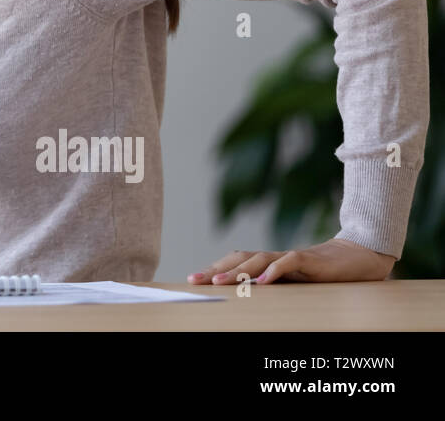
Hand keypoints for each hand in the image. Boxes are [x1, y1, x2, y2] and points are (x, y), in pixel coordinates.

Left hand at [187, 237, 395, 285]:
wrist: (359, 256)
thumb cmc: (325, 273)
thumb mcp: (295, 283)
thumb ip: (274, 286)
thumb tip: (247, 295)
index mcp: (269, 264)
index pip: (236, 264)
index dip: (215, 270)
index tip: (193, 279)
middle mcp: (276, 258)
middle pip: (240, 260)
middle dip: (216, 270)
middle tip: (195, 280)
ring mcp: (292, 257)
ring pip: (259, 260)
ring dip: (237, 271)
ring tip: (219, 282)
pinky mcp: (312, 260)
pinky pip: (290, 262)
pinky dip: (275, 270)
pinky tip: (263, 281)